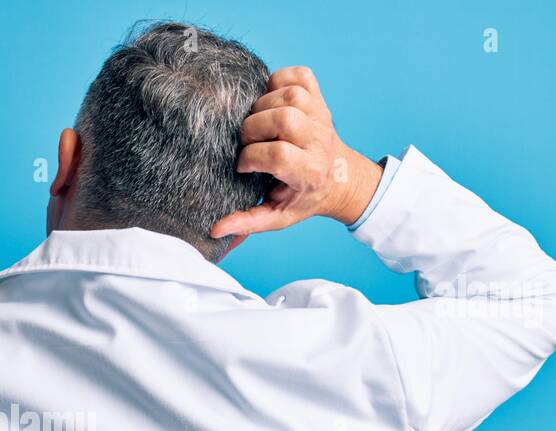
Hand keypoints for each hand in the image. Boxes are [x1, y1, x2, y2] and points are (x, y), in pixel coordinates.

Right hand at [211, 66, 382, 241]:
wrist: (340, 178)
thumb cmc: (304, 197)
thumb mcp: (278, 216)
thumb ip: (248, 222)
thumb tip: (216, 230)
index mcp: (309, 172)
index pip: (278, 155)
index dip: (252, 157)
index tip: (243, 166)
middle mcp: (318, 140)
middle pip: (283, 119)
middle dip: (254, 127)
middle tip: (247, 141)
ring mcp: (321, 116)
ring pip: (289, 95)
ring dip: (264, 104)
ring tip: (257, 122)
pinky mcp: (320, 98)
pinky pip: (301, 75)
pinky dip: (280, 80)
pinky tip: (270, 98)